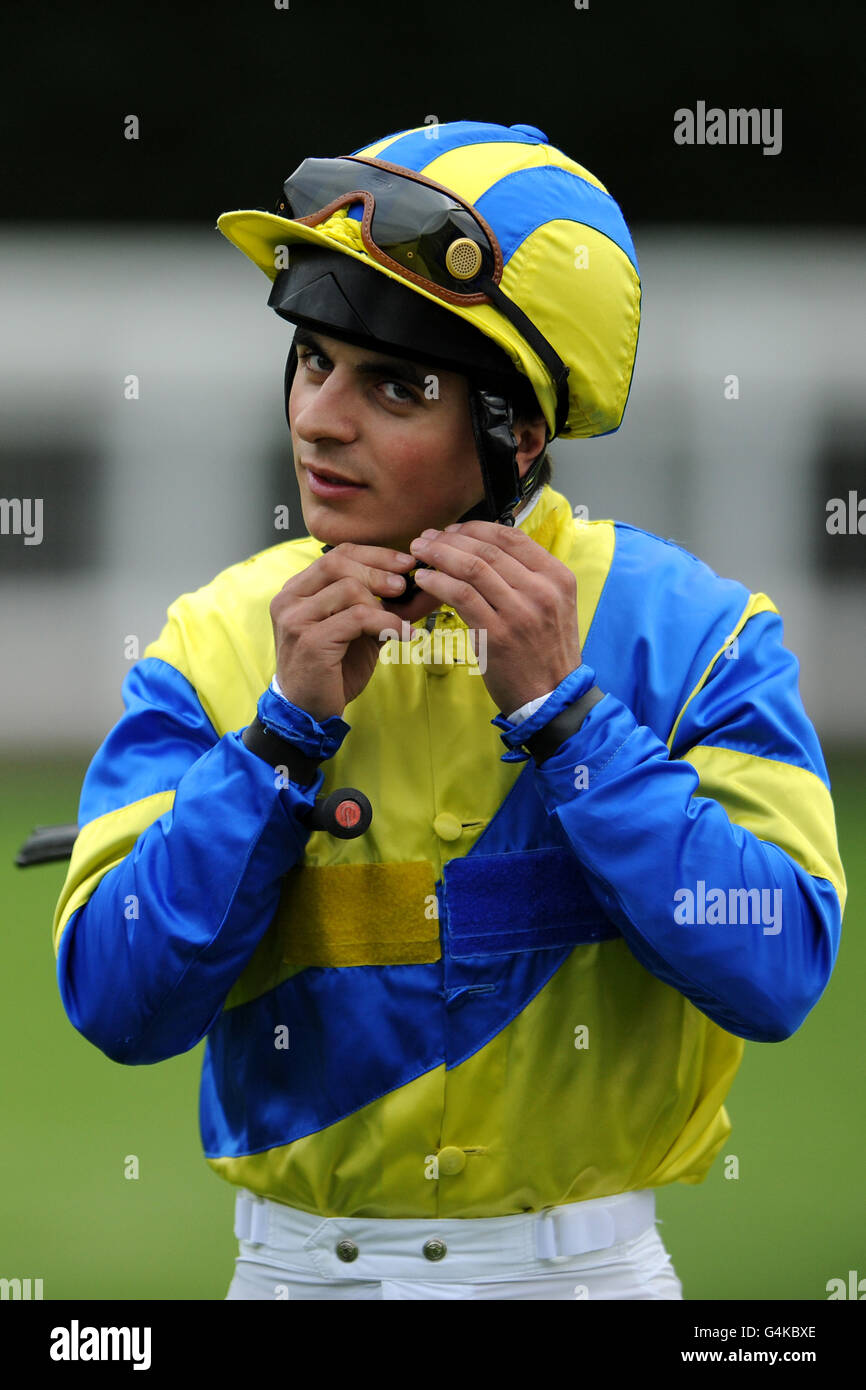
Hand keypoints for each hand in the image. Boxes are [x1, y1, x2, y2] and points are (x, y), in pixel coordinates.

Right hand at [270, 543, 441, 721]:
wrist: (310, 710)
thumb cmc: (333, 669)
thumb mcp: (358, 629)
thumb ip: (376, 605)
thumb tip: (416, 584)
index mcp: (297, 590)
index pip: (336, 554)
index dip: (374, 554)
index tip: (404, 562)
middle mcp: (289, 599)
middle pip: (339, 563)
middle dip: (379, 570)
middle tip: (404, 586)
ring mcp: (296, 619)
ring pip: (350, 589)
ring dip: (383, 606)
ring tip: (399, 624)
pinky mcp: (310, 640)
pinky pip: (358, 618)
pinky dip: (387, 624)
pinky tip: (402, 636)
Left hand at [408, 521, 582, 714]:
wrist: (552, 697)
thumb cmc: (547, 652)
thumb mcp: (555, 606)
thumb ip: (530, 578)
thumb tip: (488, 552)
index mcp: (557, 578)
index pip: (512, 538)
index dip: (476, 528)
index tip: (453, 530)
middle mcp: (542, 590)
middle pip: (488, 549)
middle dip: (451, 538)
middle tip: (427, 538)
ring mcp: (520, 612)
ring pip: (472, 568)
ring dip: (439, 555)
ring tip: (420, 552)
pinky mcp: (497, 634)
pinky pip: (460, 596)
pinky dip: (438, 582)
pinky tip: (424, 579)